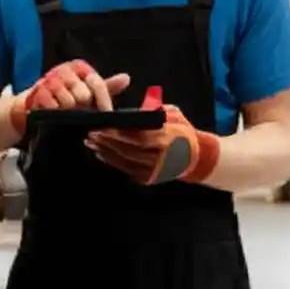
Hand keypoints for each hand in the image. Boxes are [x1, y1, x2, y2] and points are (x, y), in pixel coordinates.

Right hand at [8, 59, 130, 132]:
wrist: (37, 103)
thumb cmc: (68, 96)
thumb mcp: (89, 90)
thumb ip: (107, 86)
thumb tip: (126, 78)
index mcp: (80, 67)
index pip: (97, 83)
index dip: (104, 101)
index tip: (107, 114)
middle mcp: (65, 70)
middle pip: (83, 94)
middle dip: (83, 107)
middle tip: (80, 111)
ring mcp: (50, 80)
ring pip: (68, 102)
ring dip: (69, 111)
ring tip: (67, 112)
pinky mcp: (38, 92)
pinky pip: (53, 106)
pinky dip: (56, 112)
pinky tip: (55, 112)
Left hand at [86, 104, 221, 184]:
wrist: (198, 158)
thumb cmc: (183, 131)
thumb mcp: (173, 114)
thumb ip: (154, 110)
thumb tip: (134, 109)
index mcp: (167, 138)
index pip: (138, 136)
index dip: (119, 132)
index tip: (103, 125)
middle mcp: (160, 156)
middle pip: (128, 149)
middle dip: (107, 142)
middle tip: (91, 133)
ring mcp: (154, 170)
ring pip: (124, 161)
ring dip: (105, 152)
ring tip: (91, 142)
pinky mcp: (149, 178)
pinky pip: (126, 170)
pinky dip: (112, 161)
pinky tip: (101, 153)